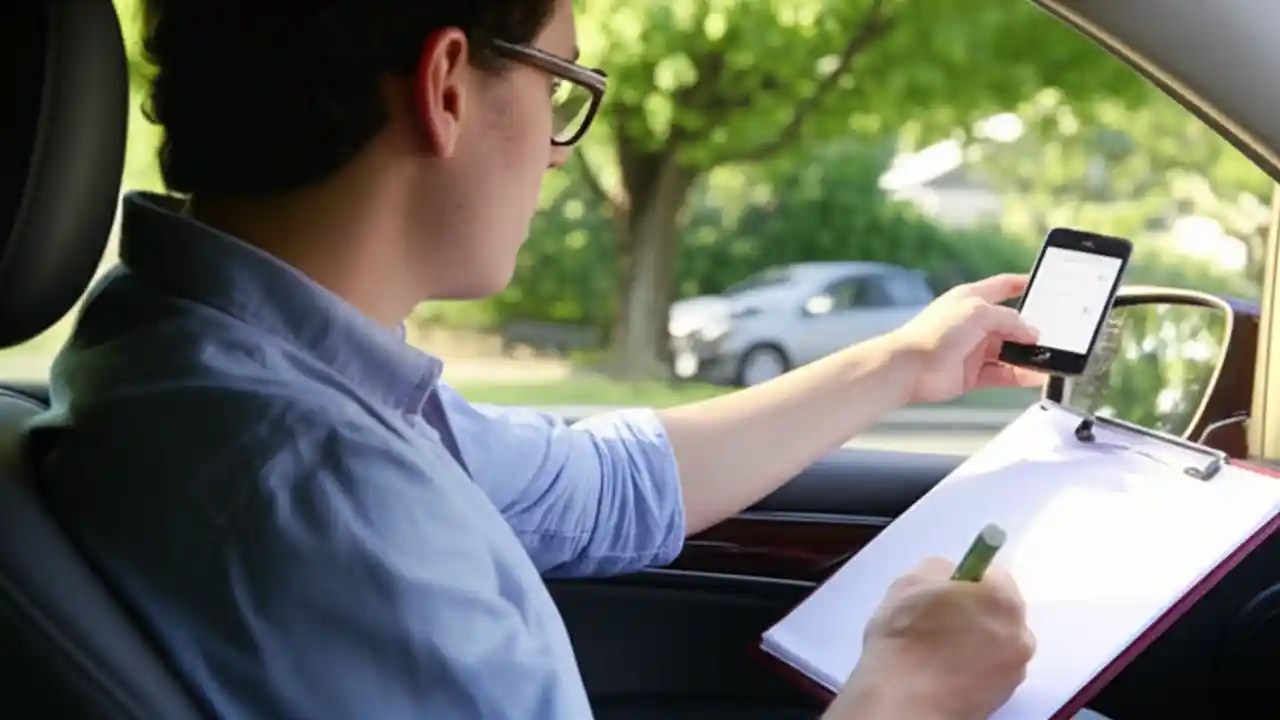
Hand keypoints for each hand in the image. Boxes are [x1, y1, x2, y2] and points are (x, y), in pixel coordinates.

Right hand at [826, 558, 1034, 719]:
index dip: (964, 578)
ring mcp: (1015, 669)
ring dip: (973, 640)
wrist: (904, 701)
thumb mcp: (909, 583)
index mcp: (1002, 598)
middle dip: (972, 610)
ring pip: (994, 641)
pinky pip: (988, 669)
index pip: (991, 573)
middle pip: (998, 609)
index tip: (944, 588)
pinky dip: (971, 666)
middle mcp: (1019, 633)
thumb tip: (947, 575)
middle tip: (936, 618)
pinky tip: (941, 670)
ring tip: (935, 649)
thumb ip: (938, 570)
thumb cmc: (906, 641)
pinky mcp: (1003, 698)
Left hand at [887, 274, 1044, 403]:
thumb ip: (1009, 319)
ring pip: (1010, 351)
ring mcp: (973, 349)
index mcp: (972, 299)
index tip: (1046, 285)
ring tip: (1051, 357)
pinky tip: (1036, 375)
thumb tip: (1031, 331)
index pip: (1004, 286)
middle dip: (1033, 329)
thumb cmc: (933, 333)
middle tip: (1056, 334)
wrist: (908, 368)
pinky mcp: (972, 374)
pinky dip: (1021, 375)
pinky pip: (1004, 374)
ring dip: (1029, 355)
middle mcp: (974, 323)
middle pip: (1012, 323)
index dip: (1024, 283)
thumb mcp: (977, 313)